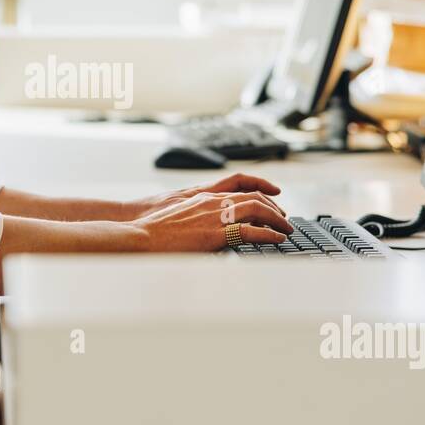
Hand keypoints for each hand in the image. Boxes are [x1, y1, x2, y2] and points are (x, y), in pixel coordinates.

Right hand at [125, 173, 286, 221]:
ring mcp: (214, 216)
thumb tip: (206, 229)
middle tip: (284, 219)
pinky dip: (268, 234)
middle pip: (254, 196)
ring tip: (286, 229)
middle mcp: (212, 201)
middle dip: (274, 207)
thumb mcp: (177, 216)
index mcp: (204, 196)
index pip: (240, 185)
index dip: (261, 188)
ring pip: (256, 209)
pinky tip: (276, 239)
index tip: (274, 195)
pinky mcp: (214, 233)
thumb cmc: (151, 228)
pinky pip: (250, 231)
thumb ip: (195, 218)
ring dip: (276, 219)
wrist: (138, 234)